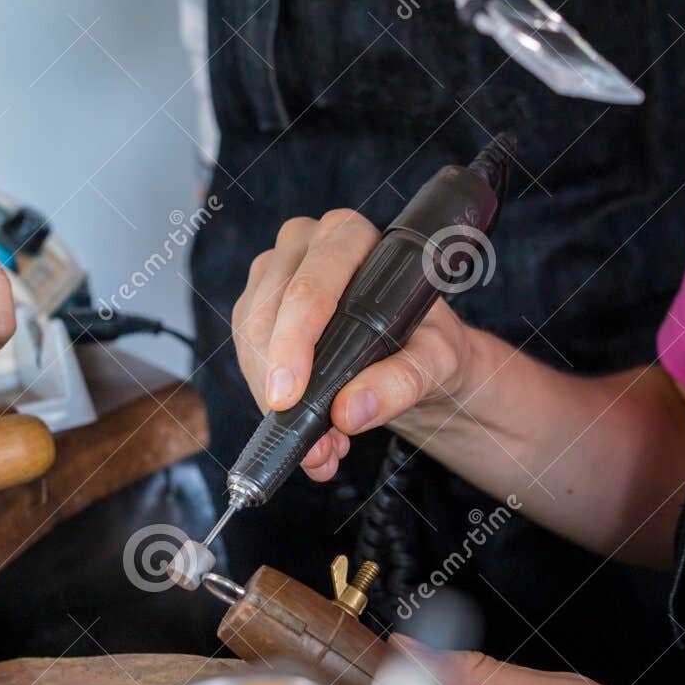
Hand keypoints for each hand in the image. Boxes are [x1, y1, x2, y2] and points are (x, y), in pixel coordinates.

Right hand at [230, 210, 475, 481]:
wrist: (416, 356)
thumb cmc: (428, 342)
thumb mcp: (437, 360)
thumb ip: (403, 380)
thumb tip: (349, 410)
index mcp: (350, 237)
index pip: (309, 287)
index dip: (293, 343)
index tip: (289, 399)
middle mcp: (305, 245)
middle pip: (269, 316)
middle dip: (282, 389)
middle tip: (316, 447)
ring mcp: (274, 274)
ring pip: (250, 341)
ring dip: (274, 403)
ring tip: (323, 447)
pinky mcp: (257, 308)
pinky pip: (246, 358)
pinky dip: (269, 402)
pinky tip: (307, 432)